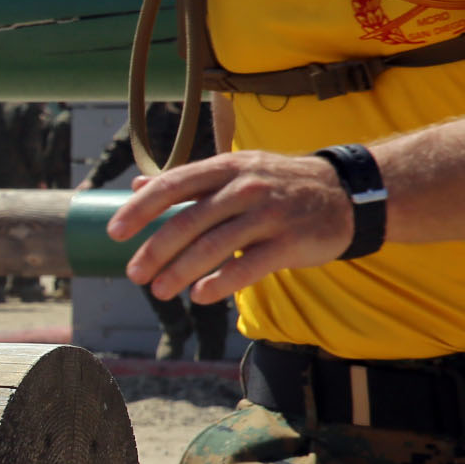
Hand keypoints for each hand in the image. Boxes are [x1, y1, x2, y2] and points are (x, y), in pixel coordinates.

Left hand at [114, 148, 354, 305]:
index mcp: (226, 167)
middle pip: (189, 221)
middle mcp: (245, 187)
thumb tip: (138, 185)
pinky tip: (200, 296)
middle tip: (134, 274)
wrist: (350, 192)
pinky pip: (248, 266)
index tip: (114, 232)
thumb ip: (189, 181)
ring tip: (159, 291)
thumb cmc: (281, 184)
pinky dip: (221, 283)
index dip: (140, 209)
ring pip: (214, 246)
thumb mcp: (236, 169)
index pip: (173, 185)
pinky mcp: (291, 242)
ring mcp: (269, 214)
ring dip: (181, 272)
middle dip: (155, 250)